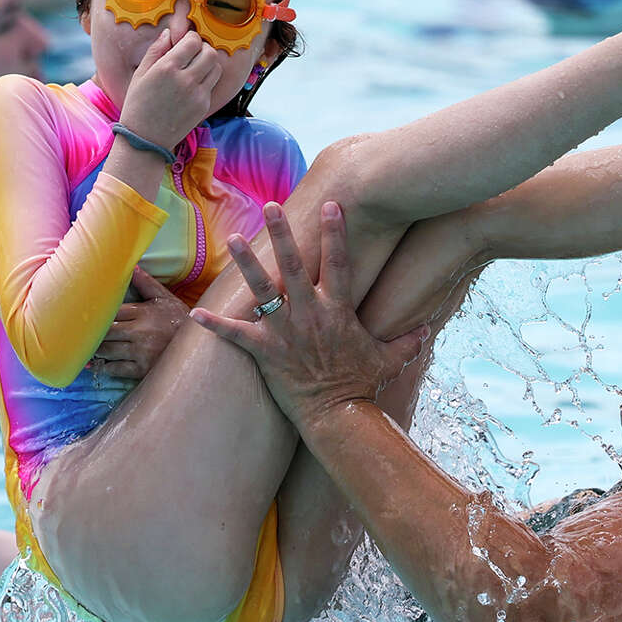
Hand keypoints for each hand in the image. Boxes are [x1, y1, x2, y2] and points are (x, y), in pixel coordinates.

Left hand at [89, 268, 188, 380]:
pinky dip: (105, 367)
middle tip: (80, 333)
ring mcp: (141, 352)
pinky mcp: (142, 369)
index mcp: (143, 313)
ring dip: (95, 351)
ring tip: (85, 348)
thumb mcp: (165, 299)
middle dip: (93, 334)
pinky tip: (97, 364)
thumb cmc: (179, 320)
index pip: (111, 312)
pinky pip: (116, 369)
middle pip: (105, 332)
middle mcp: (140, 332)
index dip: (97, 315)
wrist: (198, 346)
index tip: (86, 315)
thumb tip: (133, 266)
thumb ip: (147, 284)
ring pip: (108, 351)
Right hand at [118, 26, 227, 146]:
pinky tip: (192, 85)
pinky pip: (212, 84)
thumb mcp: (140, 74)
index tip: (183, 43)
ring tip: (195, 68)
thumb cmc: (138, 105)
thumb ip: (155, 50)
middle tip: (192, 54)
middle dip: (202, 49)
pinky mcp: (204, 106)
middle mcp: (185, 80)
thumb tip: (169, 33)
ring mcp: (197, 94)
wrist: (145, 139)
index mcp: (167, 68)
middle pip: (210, 52)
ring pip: (216, 67)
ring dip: (208, 63)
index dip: (190, 38)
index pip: (193, 41)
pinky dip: (206, 80)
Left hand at [191, 201, 429, 427]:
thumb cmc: (361, 386)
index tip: (333, 204)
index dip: (336, 233)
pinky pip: (236, 334)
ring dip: (247, 263)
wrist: (338, 416)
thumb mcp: (388, 360)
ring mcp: (285, 331)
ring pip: (263, 290)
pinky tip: (195, 313)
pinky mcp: (265, 351)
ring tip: (233, 238)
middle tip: (272, 206)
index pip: (340, 263)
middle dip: (283, 233)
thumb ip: (407, 341)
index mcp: (338, 310)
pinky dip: (215, 325)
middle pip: (295, 265)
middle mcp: (310, 314)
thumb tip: (427, 330)